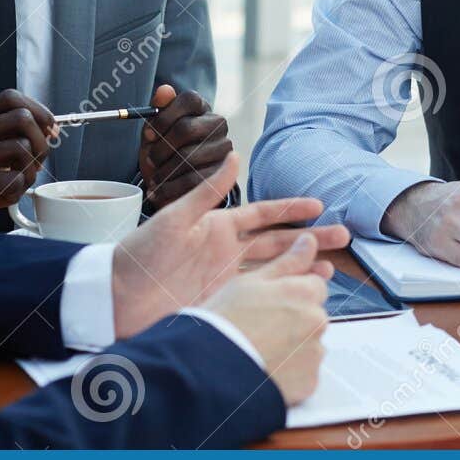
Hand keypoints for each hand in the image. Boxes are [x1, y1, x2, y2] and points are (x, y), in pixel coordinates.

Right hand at [0, 90, 56, 234]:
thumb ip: (15, 137)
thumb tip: (50, 128)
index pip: (10, 98)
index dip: (39, 112)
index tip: (49, 133)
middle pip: (22, 118)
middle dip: (41, 143)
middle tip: (34, 165)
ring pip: (21, 148)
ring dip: (29, 173)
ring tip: (14, 186)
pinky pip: (13, 179)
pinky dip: (17, 193)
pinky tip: (2, 199)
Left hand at [110, 151, 348, 338]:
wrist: (116, 297)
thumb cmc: (141, 252)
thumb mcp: (175, 216)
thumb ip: (208, 190)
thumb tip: (235, 155)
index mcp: (219, 227)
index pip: (265, 214)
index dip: (292, 209)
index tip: (319, 205)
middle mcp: (228, 252)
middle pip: (280, 243)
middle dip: (312, 239)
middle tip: (343, 236)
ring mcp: (227, 279)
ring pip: (275, 271)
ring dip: (303, 269)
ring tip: (331, 270)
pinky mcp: (223, 304)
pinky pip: (260, 298)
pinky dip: (282, 296)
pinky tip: (300, 298)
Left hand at [139, 84, 231, 210]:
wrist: (173, 183)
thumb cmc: (163, 151)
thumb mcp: (155, 132)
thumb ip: (158, 111)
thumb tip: (164, 90)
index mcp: (201, 108)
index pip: (189, 99)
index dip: (164, 117)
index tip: (148, 135)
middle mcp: (217, 124)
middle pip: (186, 128)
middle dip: (161, 148)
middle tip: (150, 160)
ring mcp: (224, 147)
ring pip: (188, 156)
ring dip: (164, 170)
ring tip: (155, 177)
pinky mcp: (222, 173)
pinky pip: (192, 179)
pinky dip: (170, 187)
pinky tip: (159, 190)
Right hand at [205, 233, 330, 406]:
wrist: (208, 371)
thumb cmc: (224, 321)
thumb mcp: (250, 281)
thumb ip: (287, 261)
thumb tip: (310, 241)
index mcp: (305, 291)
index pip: (314, 284)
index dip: (291, 291)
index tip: (271, 301)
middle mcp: (317, 321)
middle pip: (313, 314)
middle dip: (294, 318)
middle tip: (260, 326)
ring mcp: (314, 354)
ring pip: (310, 344)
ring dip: (293, 345)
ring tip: (259, 349)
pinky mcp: (309, 382)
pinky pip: (305, 372)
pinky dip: (291, 371)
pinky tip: (265, 367)